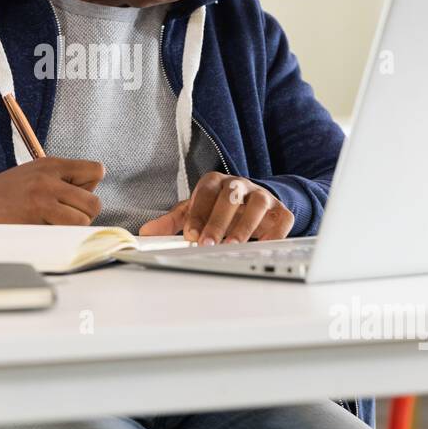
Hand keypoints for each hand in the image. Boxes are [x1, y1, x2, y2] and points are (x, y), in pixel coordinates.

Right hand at [0, 157, 104, 226]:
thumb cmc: (9, 189)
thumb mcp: (38, 170)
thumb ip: (65, 178)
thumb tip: (90, 194)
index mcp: (52, 165)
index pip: (96, 171)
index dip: (91, 186)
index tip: (77, 194)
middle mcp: (48, 182)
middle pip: (93, 203)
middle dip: (85, 212)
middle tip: (67, 214)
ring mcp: (41, 204)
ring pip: (82, 222)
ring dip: (73, 227)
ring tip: (55, 222)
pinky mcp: (34, 225)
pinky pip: (63, 236)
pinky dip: (58, 237)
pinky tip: (43, 229)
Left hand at [138, 172, 294, 245]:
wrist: (251, 202)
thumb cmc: (218, 208)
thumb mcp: (193, 211)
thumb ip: (171, 221)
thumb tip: (145, 233)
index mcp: (215, 182)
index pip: (205, 192)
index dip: (198, 213)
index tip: (190, 235)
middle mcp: (239, 185)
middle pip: (230, 196)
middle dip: (218, 221)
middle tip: (208, 244)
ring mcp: (262, 196)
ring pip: (257, 204)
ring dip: (245, 226)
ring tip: (233, 246)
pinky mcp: (280, 210)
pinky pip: (282, 219)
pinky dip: (275, 233)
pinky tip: (263, 247)